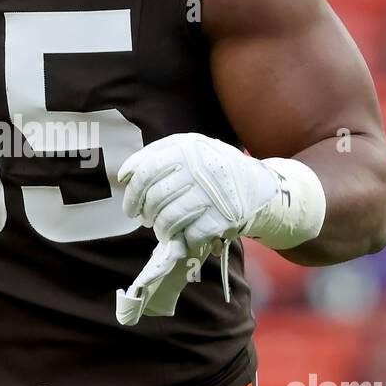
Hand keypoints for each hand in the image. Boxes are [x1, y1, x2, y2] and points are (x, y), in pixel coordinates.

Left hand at [118, 132, 278, 252]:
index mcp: (188, 147)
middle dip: (146, 214)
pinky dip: (183, 239)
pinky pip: (190, 234)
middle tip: (147, 220)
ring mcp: (213, 193)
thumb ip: (156, 154)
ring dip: (161, 229)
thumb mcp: (190, 148)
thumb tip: (125, 175)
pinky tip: (184, 235)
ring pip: (169, 219)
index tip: (129, 209)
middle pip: (156, 198)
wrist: (260, 187)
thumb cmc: (213, 168)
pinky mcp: (223, 218)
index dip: (132, 193)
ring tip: (162, 230)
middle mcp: (200, 167)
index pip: (147, 172)